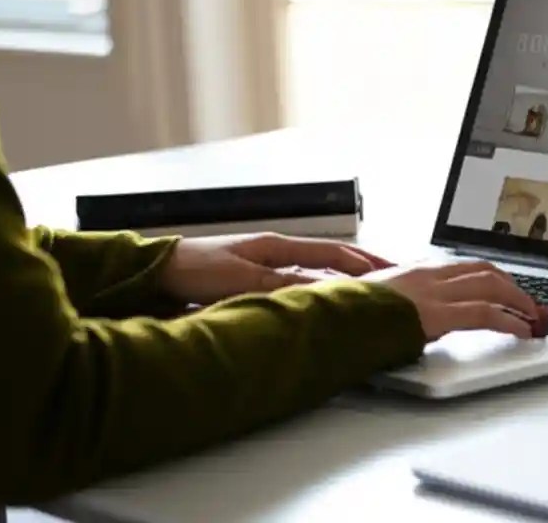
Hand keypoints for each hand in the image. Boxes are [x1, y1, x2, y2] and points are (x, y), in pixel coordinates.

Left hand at [159, 232, 392, 304]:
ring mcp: (263, 265)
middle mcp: (273, 253)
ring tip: (364, 290)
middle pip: (328, 260)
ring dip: (339, 279)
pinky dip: (315, 289)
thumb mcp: (244, 278)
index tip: (391, 272)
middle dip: (360, 267)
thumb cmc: (196, 269)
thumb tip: (326, 290)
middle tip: (391, 276)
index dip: (362, 264)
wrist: (157, 272)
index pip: (331, 254)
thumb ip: (284, 284)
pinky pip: (294, 283)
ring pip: (313, 272)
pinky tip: (322, 300)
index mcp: (276, 247)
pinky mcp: (251, 280)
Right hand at [361, 260, 541, 341]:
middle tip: (527, 303)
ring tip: (533, 316)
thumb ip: (398, 305)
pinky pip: (483, 313)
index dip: (490, 278)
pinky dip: (509, 320)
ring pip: (490, 285)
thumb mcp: (374, 302)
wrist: (329, 321)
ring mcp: (433, 292)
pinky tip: (520, 330)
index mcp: (414, 271)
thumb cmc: (344, 315)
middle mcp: (428, 275)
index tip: (505, 289)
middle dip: (512, 286)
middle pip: (483, 271)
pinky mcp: (436, 314)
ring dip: (518, 300)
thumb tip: (410, 320)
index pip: (463, 267)